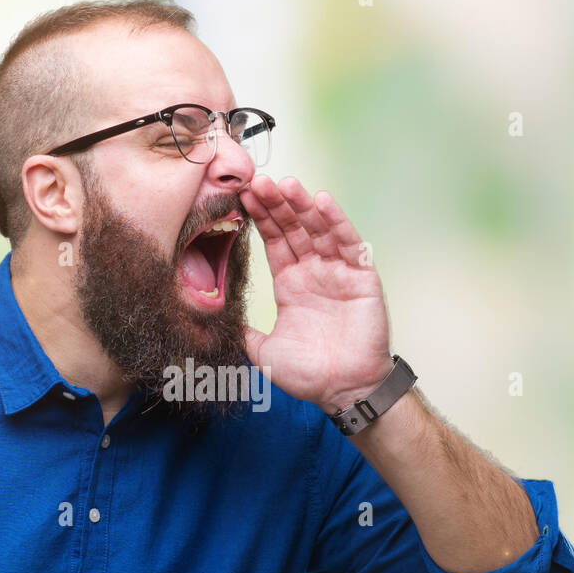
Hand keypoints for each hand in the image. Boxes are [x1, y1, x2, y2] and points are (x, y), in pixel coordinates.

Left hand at [239, 175, 393, 414]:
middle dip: (276, 204)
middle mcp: (313, 273)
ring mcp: (338, 273)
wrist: (344, 392)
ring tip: (286, 183)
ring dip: (303, 206)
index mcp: (290, 285)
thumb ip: (242, 332)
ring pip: (319, 230)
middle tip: (257, 180)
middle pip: (294, 228)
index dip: (260, 219)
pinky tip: (322, 201)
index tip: (242, 196)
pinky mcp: (361, 278)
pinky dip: (337, 222)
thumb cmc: (310, 375)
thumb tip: (212, 321)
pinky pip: (349, 244)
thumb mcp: (264, 352)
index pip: (274, 241)